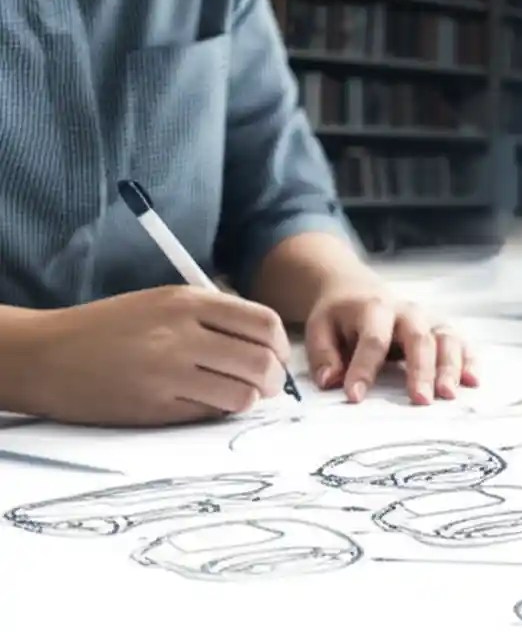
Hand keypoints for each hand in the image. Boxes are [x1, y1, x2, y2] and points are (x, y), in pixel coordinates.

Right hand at [18, 286, 290, 426]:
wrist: (47, 354)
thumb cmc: (110, 327)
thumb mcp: (163, 302)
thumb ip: (213, 316)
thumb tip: (267, 344)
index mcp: (188, 301)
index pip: (264, 324)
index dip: (280, 347)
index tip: (276, 358)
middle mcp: (182, 333)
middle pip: (262, 361)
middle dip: (272, 379)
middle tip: (264, 385)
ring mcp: (168, 371)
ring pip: (243, 394)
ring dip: (247, 399)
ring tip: (233, 395)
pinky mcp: (155, 405)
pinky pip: (210, 413)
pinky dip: (218, 411)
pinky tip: (203, 403)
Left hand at [303, 281, 477, 404]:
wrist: (356, 290)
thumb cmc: (339, 316)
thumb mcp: (319, 329)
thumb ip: (324, 355)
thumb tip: (331, 381)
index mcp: (373, 308)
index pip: (373, 339)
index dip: (364, 368)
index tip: (355, 396)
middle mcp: (407, 312)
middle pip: (419, 338)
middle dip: (421, 370)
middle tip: (421, 401)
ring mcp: (428, 320)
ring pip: (446, 339)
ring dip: (450, 367)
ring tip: (448, 395)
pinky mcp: (442, 330)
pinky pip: (461, 344)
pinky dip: (469, 362)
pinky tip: (472, 382)